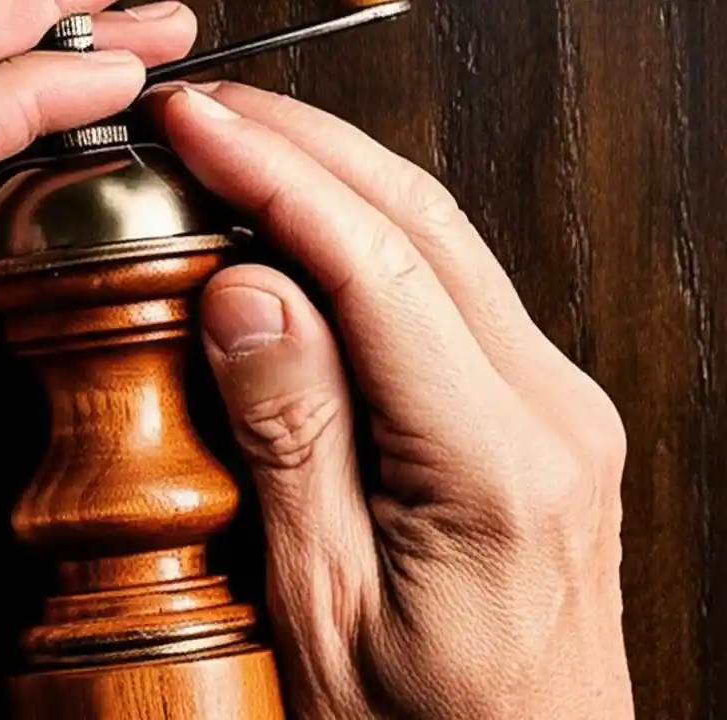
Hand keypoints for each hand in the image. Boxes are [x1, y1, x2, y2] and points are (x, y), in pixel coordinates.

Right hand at [147, 84, 631, 717]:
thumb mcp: (322, 605)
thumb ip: (290, 440)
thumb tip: (247, 295)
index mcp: (495, 463)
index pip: (375, 267)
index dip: (277, 178)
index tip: (199, 128)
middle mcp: (550, 412)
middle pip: (422, 223)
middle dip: (306, 146)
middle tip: (208, 112)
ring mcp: (556, 406)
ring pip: (441, 241)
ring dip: (338, 179)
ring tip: (242, 149)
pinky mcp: (539, 413)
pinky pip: (451, 290)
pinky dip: (369, 238)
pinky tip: (307, 230)